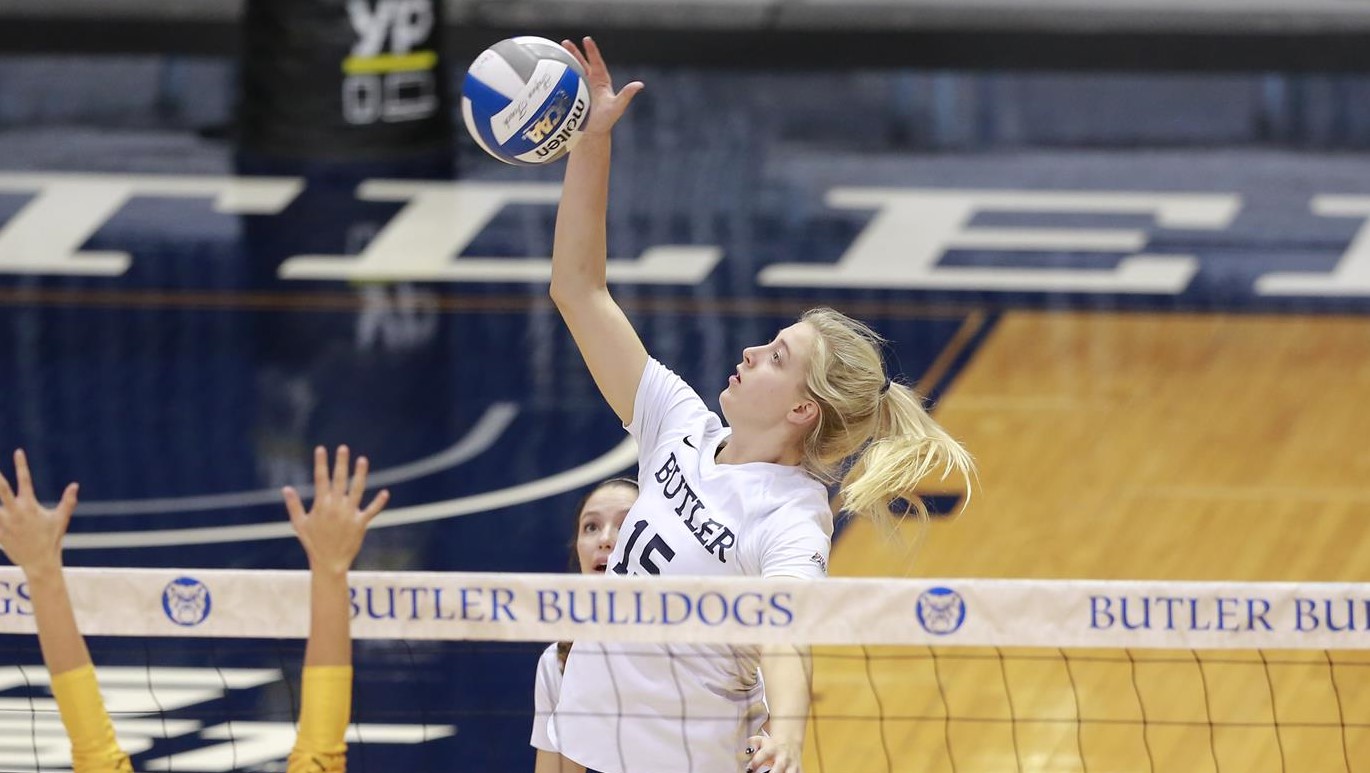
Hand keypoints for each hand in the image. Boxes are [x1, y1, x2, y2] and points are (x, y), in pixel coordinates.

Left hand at [0, 450, 77, 573]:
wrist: (39, 563)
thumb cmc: (52, 539)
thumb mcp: (61, 519)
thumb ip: (68, 501)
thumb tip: (75, 485)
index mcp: (30, 506)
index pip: (25, 480)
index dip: (22, 464)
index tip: (18, 451)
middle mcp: (15, 512)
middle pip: (1, 490)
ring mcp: (4, 523)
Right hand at [283, 446, 388, 575]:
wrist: (329, 562)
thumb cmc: (313, 543)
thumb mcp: (299, 524)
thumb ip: (294, 505)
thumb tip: (286, 488)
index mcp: (321, 505)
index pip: (320, 479)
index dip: (321, 463)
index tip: (321, 449)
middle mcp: (335, 507)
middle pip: (339, 480)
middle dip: (341, 463)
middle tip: (343, 448)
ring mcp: (349, 515)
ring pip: (356, 490)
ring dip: (360, 475)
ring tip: (363, 460)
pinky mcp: (361, 523)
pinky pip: (371, 511)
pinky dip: (378, 503)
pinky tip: (385, 492)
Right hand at [560, 36, 643, 135]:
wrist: (592, 134)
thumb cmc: (606, 121)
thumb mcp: (617, 106)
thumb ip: (626, 95)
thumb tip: (639, 85)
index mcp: (602, 81)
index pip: (596, 62)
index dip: (592, 51)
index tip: (586, 40)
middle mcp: (591, 82)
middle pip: (582, 63)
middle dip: (575, 52)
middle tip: (565, 43)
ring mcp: (581, 88)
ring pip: (573, 71)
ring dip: (566, 61)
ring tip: (556, 52)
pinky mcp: (573, 95)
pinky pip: (566, 82)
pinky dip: (559, 75)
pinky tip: (550, 71)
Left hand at [745, 735, 801, 772]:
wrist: (790, 743)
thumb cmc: (772, 745)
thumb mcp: (761, 741)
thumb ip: (753, 743)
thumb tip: (747, 748)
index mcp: (773, 748)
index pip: (764, 754)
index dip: (756, 762)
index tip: (750, 768)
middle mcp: (783, 757)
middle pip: (779, 767)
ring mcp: (792, 765)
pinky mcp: (799, 770)